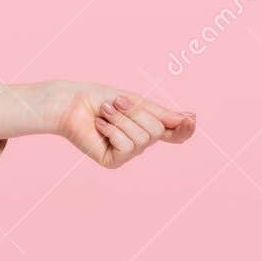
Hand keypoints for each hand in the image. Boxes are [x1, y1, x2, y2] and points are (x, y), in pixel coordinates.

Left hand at [0, 80, 196, 169]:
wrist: (71, 103)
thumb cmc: (100, 99)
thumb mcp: (137, 102)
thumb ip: (162, 114)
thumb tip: (190, 119)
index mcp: (148, 127)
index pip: (176, 135)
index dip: (184, 129)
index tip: (188, 119)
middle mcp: (141, 143)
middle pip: (158, 130)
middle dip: (137, 112)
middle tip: (115, 103)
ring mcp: (127, 154)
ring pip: (143, 138)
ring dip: (122, 119)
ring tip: (105, 112)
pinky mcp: (113, 161)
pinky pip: (127, 146)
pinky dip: (112, 130)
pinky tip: (99, 125)